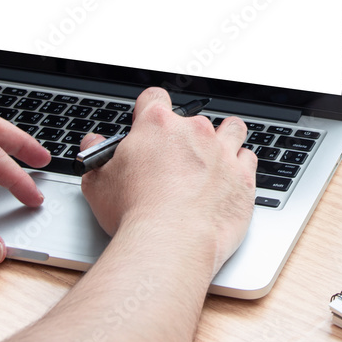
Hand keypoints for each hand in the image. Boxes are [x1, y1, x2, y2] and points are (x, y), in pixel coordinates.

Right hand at [80, 87, 255, 273]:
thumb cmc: (134, 214)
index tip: (147, 124)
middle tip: (176, 160)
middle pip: (194, 119)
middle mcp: (194, 132)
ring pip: (231, 129)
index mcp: (157, 125)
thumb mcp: (97, 182)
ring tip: (213, 158)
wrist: (170, 243)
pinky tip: (229, 178)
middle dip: (186, 136)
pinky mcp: (243, 177)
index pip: (155, 97)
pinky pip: (248, 158)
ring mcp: (223, 152)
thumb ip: (96, 157)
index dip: (149, 109)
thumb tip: (94, 142)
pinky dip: (240, 165)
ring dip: (224, 139)